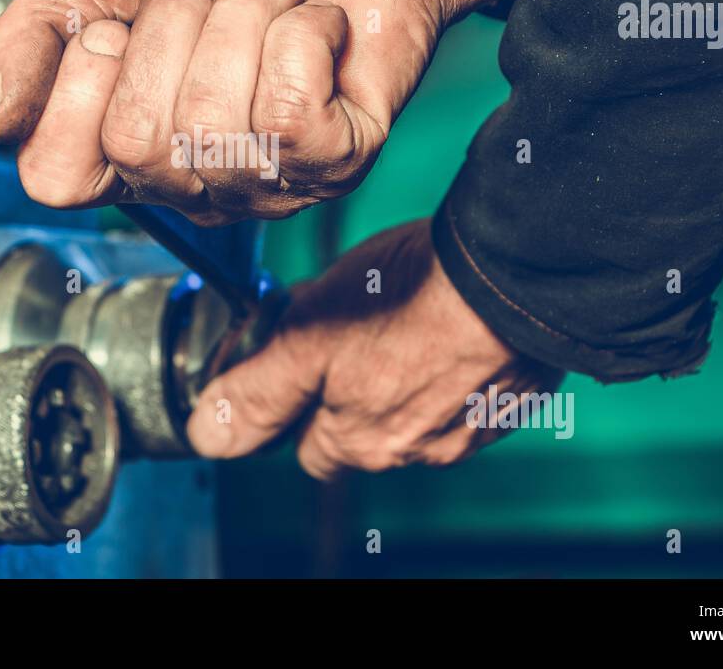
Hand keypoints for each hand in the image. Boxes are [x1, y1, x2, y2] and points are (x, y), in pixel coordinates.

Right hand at [0, 0, 563, 224]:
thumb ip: (30, 33)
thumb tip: (0, 119)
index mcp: (124, 148)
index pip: (54, 176)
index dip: (77, 89)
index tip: (121, 28)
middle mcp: (190, 182)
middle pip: (136, 142)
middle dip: (171, 31)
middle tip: (209, 5)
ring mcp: (264, 182)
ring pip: (212, 123)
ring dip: (243, 20)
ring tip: (270, 6)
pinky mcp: (334, 161)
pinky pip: (283, 111)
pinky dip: (298, 33)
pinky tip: (313, 28)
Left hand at [185, 219, 564, 477]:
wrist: (510, 272)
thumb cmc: (407, 296)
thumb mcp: (307, 337)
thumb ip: (259, 392)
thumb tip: (208, 435)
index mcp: (361, 442)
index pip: (309, 450)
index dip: (298, 406)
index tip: (300, 362)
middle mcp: (418, 450)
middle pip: (363, 435)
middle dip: (350, 393)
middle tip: (352, 329)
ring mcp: (472, 427)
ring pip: (416, 414)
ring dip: (403, 379)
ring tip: (403, 314)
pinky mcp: (514, 396)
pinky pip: (468, 393)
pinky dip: (453, 367)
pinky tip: (449, 322)